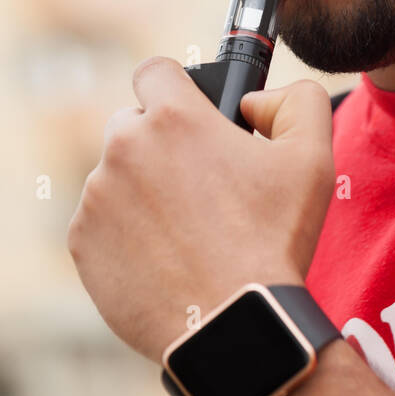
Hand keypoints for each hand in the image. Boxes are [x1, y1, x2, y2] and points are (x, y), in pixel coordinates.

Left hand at [67, 58, 335, 362]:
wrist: (231, 324)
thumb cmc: (275, 240)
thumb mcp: (312, 157)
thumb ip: (296, 101)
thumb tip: (254, 101)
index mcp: (173, 117)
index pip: (155, 71)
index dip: (176, 87)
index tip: (192, 112)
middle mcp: (123, 147)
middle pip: (133, 124)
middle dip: (161, 143)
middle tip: (200, 184)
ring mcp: (96, 196)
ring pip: (117, 176)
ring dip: (143, 191)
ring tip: (187, 231)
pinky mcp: (81, 242)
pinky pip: (100, 223)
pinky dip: (125, 234)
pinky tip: (164, 258)